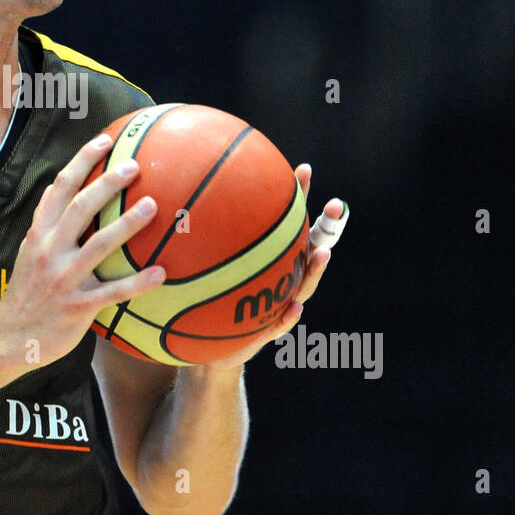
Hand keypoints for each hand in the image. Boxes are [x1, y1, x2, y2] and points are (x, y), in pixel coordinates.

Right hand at [0, 133, 167, 364]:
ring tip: (153, 207)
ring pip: (98, 246)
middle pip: (79, 209)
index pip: (59, 189)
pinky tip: (161, 274)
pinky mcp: (76, 307)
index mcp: (38, 234)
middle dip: (107, 184)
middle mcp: (48, 251)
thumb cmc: (26, 293)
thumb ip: (46, 225)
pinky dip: (137, 283)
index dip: (81, 162)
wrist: (9, 338)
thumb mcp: (28, 252)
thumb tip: (61, 193)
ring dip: (126, 225)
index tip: (105, 141)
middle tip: (134, 166)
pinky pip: (112, 293)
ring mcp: (62, 279)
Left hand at [197, 162, 345, 372]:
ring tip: (321, 254)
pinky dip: (289, 317)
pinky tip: (293, 309)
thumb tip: (178, 193)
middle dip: (326, 227)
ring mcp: (281, 301)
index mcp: (271, 256)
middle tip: (335, 206)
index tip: (304, 168)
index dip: (300, 197)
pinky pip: (283, 322)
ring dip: (315, 269)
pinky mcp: (271, 329)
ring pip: (305, 283)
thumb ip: (198, 239)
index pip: (289, 221)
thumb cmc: (208, 299)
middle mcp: (283, 275)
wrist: (209, 347)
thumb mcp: (199, 267)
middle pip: (311, 246)